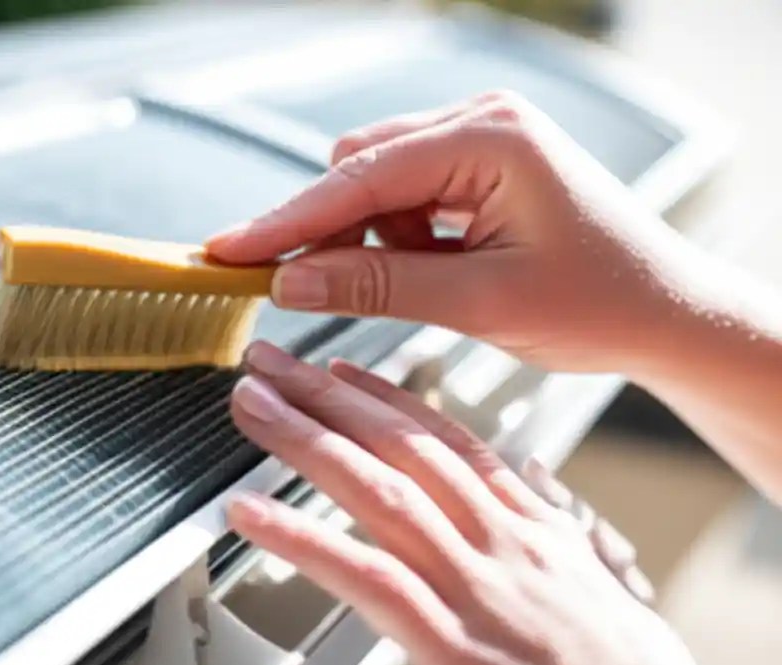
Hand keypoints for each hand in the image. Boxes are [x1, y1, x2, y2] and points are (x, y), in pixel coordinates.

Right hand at [206, 91, 706, 374]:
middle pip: (359, 168)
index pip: (360, 177)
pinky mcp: (479, 164)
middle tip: (314, 295)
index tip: (227, 251)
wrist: (667, 312)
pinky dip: (399, 239)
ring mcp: (481, 138)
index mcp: (491, 139)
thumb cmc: (600, 303)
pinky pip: (405, 194)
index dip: (288, 220)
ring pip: (376, 184)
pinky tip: (433, 272)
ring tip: (426, 287)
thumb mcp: (479, 303)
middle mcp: (482, 121)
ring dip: (375, 242)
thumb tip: (289, 282)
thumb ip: (378, 286)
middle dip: (336, 234)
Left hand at [226, 340, 714, 664]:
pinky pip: (365, 576)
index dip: (388, 397)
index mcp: (535, 530)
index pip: (451, 442)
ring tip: (250, 406)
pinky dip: (300, 538)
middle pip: (404, 446)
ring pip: (378, 491)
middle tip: (271, 362)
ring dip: (305, 440)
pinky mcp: (453, 645)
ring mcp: (477, 587)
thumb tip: (526, 490)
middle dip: (329, 395)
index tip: (343, 368)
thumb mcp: (594, 591)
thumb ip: (548, 536)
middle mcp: (504, 542)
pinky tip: (249, 512)